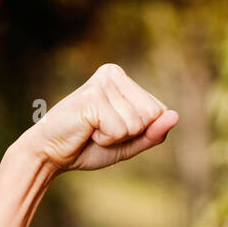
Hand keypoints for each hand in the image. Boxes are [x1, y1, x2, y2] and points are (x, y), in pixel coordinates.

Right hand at [23, 63, 178, 172]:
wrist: (51, 153)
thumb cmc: (89, 146)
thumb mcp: (129, 143)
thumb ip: (154, 133)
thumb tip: (175, 116)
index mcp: (124, 79)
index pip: (159, 111)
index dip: (139, 131)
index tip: (113, 129)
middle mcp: (113, 73)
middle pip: (152, 115)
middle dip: (130, 133)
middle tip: (101, 130)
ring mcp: (102, 83)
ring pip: (137, 124)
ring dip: (115, 137)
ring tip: (93, 130)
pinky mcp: (93, 97)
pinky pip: (120, 130)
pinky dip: (105, 139)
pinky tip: (87, 130)